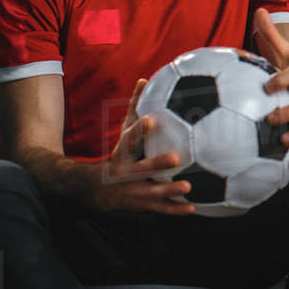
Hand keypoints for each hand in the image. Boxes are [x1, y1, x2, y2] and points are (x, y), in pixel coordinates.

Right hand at [93, 79, 194, 214]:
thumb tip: (143, 79)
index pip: (128, 140)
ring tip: (187, 186)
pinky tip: (192, 207)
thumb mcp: (123, 132)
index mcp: (122, 154)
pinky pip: (160, 208)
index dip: (138, 131)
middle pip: (140, 168)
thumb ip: (133, 107)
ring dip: (168, 189)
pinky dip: (175, 209)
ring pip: (151, 191)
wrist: (96, 190)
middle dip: (156, 164)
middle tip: (176, 159)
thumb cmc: (119, 154)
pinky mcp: (142, 204)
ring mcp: (134, 190)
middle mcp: (126, 173)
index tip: (150, 120)